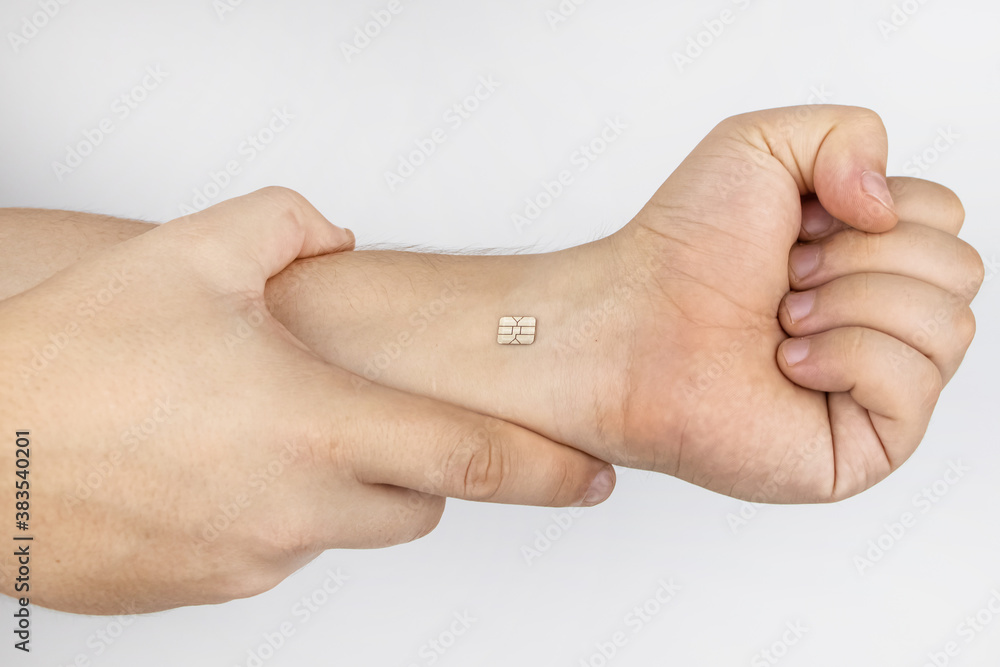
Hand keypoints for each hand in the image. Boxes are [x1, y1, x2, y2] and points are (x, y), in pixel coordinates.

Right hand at [0, 188, 613, 613]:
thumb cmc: (71, 359)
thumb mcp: (189, 251)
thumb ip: (285, 224)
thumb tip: (329, 232)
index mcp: (318, 425)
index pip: (477, 459)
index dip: (549, 471)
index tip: (593, 477)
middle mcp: (299, 508)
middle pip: (420, 504)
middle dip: (420, 466)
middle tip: (366, 415)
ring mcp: (254, 561)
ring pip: (344, 529)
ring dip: (335, 486)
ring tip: (258, 429)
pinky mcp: (209, 591)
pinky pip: (275, 555)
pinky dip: (272, 515)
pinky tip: (211, 468)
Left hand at [605, 106, 982, 500]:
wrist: (630, 326)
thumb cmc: (681, 249)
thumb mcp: (761, 143)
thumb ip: (850, 133)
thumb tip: (891, 205)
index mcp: (865, 254)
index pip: (944, 217)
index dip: (873, 210)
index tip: (799, 229)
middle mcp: (878, 317)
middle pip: (960, 268)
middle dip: (862, 258)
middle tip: (786, 278)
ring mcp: (875, 383)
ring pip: (950, 325)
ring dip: (852, 305)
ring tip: (783, 321)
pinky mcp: (865, 443)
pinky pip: (916, 386)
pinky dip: (848, 358)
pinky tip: (790, 364)